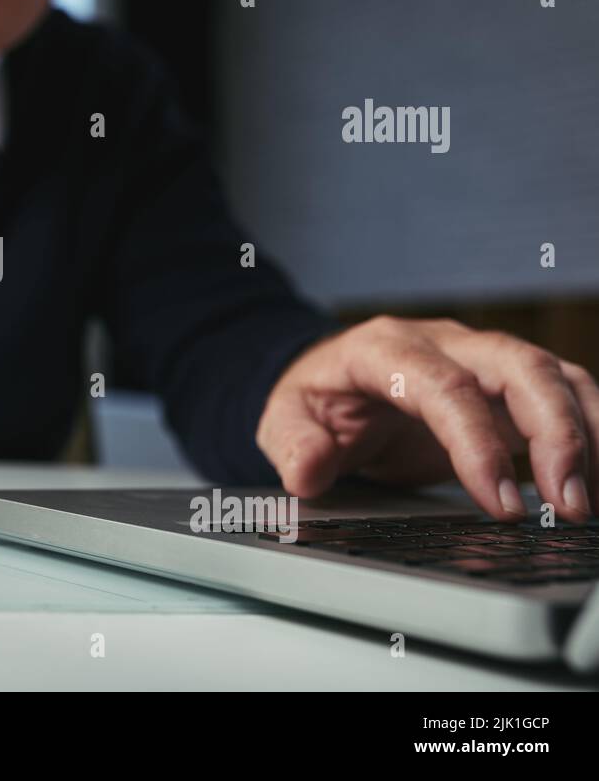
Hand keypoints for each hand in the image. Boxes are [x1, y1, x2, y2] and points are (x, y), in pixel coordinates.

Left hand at [257, 316, 597, 521]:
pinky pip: (565, 397)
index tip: (502, 505)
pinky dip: (592, 434)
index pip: (444, 388)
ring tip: (589, 504)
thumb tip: (308, 471)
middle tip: (569, 506)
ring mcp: (482, 360)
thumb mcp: (283, 419)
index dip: (477, 444)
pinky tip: (595, 486)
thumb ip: (293, 444)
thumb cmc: (315, 398)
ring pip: (555, 377)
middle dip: (557, 433)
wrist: (331, 378)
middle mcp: (444, 344)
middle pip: (520, 367)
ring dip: (588, 435)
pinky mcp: (507, 386)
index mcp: (385, 349)